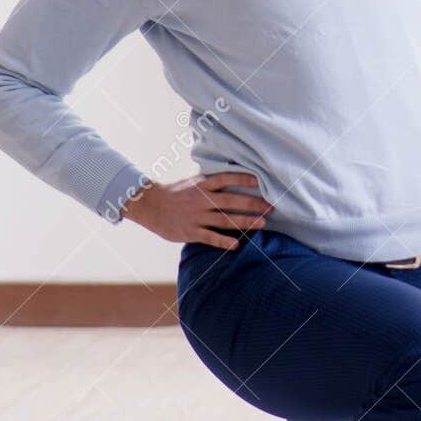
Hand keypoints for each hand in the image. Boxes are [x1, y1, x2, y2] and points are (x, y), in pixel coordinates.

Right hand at [121, 170, 272, 247]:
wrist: (149, 206)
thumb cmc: (174, 194)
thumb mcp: (192, 182)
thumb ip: (210, 182)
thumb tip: (231, 176)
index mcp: (202, 185)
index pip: (225, 179)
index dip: (242, 179)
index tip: (260, 180)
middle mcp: (201, 200)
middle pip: (231, 201)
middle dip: (252, 204)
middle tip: (271, 207)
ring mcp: (196, 217)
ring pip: (224, 220)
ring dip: (245, 222)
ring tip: (263, 223)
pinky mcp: (190, 232)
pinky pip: (209, 237)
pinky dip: (223, 242)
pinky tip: (236, 245)